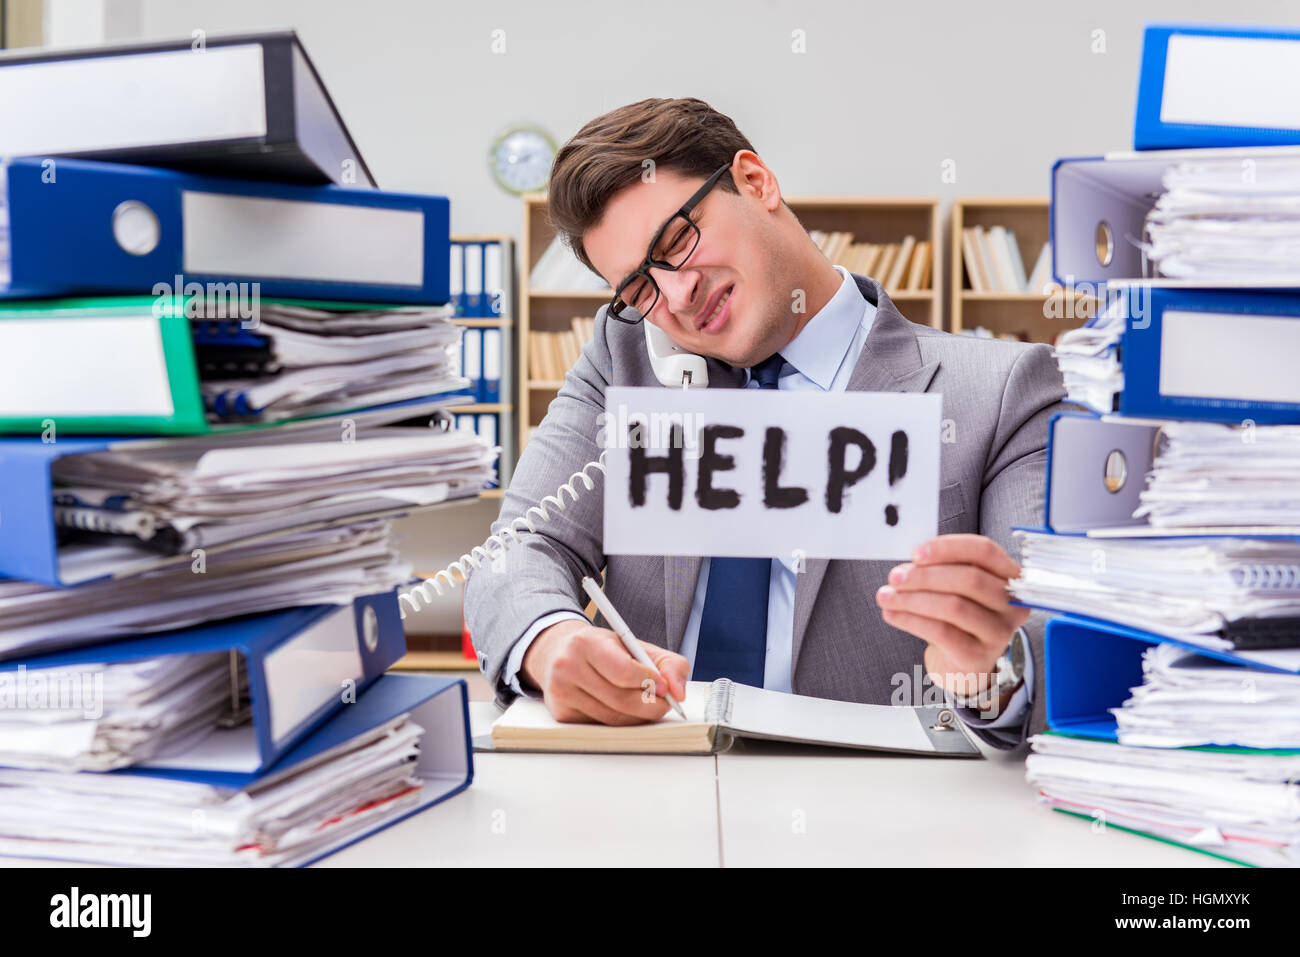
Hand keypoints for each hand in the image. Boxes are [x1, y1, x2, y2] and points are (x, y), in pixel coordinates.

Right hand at [521, 618, 689, 724]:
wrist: (560, 653)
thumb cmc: (604, 650)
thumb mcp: (636, 646)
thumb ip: (668, 663)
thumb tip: (678, 693)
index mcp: (587, 642)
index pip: (623, 671)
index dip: (650, 682)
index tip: (664, 687)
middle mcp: (568, 666)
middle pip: (620, 700)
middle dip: (650, 706)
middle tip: (664, 703)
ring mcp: (561, 693)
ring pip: (613, 719)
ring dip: (637, 717)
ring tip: (646, 705)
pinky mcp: (561, 714)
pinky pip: (601, 727)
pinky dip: (620, 723)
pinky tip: (623, 710)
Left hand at [874, 534, 1029, 710]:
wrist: (964, 664)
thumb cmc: (958, 617)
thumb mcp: (958, 588)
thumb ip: (942, 569)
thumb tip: (907, 567)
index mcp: (1011, 577)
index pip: (984, 551)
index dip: (948, 548)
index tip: (916, 553)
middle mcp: (1012, 604)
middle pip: (970, 579)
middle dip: (925, 576)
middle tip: (895, 577)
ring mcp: (999, 632)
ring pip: (954, 606)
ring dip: (912, 599)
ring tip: (885, 596)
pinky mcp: (977, 655)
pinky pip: (940, 631)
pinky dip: (910, 620)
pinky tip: (891, 614)